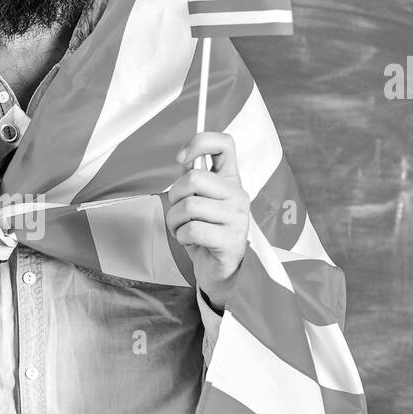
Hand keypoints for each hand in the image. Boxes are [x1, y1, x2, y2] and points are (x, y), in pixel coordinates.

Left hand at [165, 131, 249, 310]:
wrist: (219, 270)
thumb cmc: (206, 233)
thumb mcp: (199, 201)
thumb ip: (193, 178)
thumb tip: (184, 157)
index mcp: (231, 181)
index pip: (225, 144)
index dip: (200, 142)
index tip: (182, 158)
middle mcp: (238, 195)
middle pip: (193, 178)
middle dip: (174, 197)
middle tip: (179, 213)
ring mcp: (237, 217)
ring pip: (188, 206)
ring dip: (175, 221)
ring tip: (183, 230)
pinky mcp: (230, 240)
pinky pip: (191, 230)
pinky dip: (182, 237)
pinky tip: (191, 242)